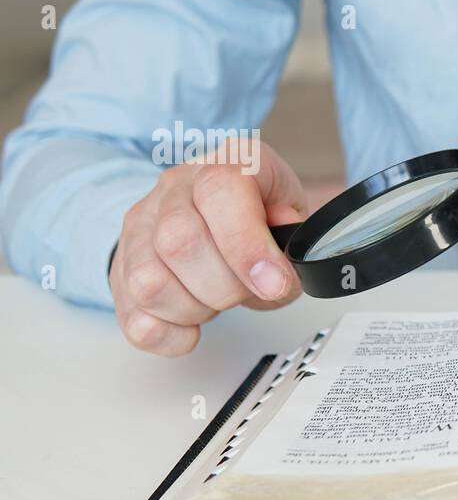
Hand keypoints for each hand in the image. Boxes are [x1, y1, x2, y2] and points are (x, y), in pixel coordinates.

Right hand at [110, 139, 305, 355]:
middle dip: (225, 286)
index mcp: (225, 164)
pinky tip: (191, 325)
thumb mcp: (293, 216)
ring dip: (194, 309)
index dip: (247, 246)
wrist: (224, 216)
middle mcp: (175, 188)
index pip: (219, 191)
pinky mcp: (121, 267)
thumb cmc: (263, 217)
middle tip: (248, 289)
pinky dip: (168, 335)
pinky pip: (134, 318)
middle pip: (178, 242)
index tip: (274, 283)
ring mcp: (141, 226)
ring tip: (217, 300)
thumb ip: (292, 240)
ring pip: (147, 282)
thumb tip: (273, 267)